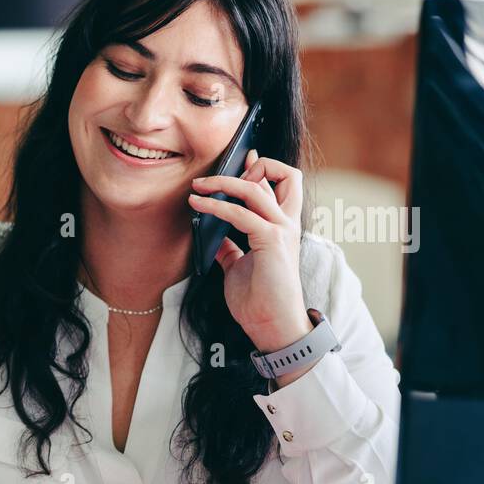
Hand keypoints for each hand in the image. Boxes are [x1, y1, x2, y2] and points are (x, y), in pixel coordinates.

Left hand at [187, 149, 312, 360]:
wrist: (270, 325)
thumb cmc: (258, 299)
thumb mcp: (238, 267)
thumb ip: (230, 248)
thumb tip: (213, 237)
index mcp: (282, 226)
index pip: (280, 183)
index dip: (261, 167)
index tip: (242, 158)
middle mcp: (286, 223)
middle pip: (283, 173)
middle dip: (251, 166)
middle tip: (215, 177)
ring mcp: (281, 230)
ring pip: (256, 188)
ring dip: (223, 182)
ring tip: (197, 188)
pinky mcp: (270, 241)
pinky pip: (240, 213)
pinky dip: (216, 206)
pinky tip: (198, 206)